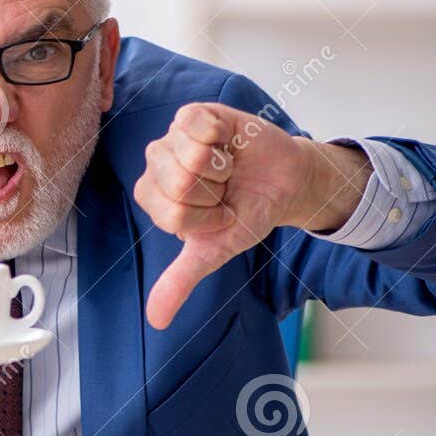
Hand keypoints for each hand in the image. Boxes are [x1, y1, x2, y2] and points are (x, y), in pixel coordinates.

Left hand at [133, 103, 370, 329]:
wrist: (283, 183)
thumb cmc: (245, 213)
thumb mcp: (214, 251)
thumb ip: (181, 280)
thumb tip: (157, 321)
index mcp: (152, 198)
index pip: (173, 214)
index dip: (206, 218)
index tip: (216, 214)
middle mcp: (155, 165)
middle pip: (181, 185)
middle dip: (216, 193)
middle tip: (224, 189)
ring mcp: (172, 136)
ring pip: (193, 156)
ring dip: (223, 167)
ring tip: (227, 167)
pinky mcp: (193, 114)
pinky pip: (199, 125)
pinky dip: (224, 137)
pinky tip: (229, 143)